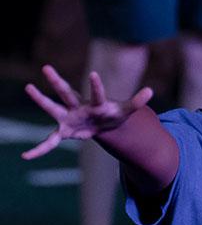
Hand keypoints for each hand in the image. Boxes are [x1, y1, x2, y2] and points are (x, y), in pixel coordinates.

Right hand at [21, 65, 152, 159]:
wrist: (103, 123)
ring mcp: (68, 117)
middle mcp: (79, 106)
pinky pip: (49, 141)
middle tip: (47, 68)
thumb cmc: (114, 114)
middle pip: (67, 93)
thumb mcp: (126, 110)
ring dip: (40, 100)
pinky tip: (27, 156)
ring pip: (52, 108)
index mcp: (96, 103)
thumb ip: (137, 101)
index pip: (97, 94)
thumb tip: (151, 91)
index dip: (96, 86)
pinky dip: (39, 149)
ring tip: (28, 87)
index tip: (95, 74)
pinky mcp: (63, 130)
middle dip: (58, 82)